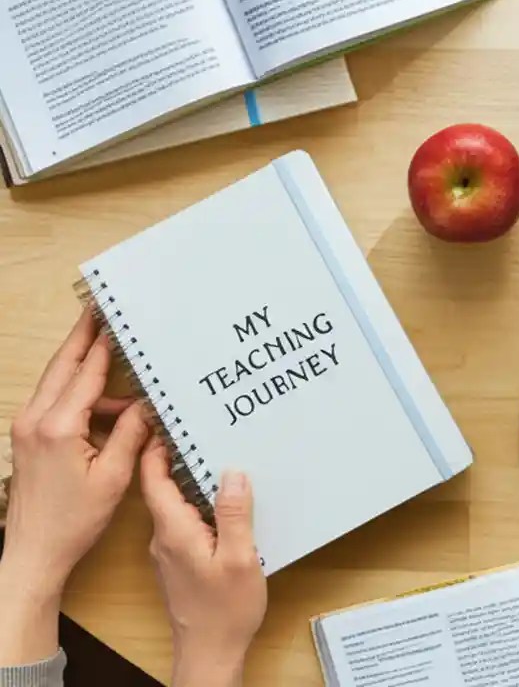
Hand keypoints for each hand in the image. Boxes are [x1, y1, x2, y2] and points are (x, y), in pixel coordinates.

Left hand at [0, 310, 149, 665]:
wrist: (33, 551)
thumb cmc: (73, 521)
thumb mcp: (113, 477)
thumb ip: (131, 434)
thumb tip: (150, 404)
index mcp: (58, 426)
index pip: (85, 371)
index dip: (102, 341)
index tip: (112, 315)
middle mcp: (35, 420)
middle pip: (64, 365)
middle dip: (84, 336)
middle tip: (101, 309)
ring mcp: (26, 428)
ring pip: (58, 382)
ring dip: (85, 367)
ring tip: (113, 353)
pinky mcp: (27, 439)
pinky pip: (55, 403)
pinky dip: (79, 394)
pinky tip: (107, 403)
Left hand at [141, 443, 265, 686]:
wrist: (209, 651)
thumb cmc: (225, 610)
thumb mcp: (240, 558)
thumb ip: (234, 513)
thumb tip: (232, 472)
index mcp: (173, 529)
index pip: (152, 477)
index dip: (157, 446)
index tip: (169, 418)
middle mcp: (163, 536)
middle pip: (158, 484)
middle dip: (172, 453)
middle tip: (196, 426)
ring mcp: (168, 549)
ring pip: (170, 501)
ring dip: (185, 477)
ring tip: (212, 454)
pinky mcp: (178, 559)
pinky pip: (181, 518)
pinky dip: (193, 499)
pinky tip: (217, 497)